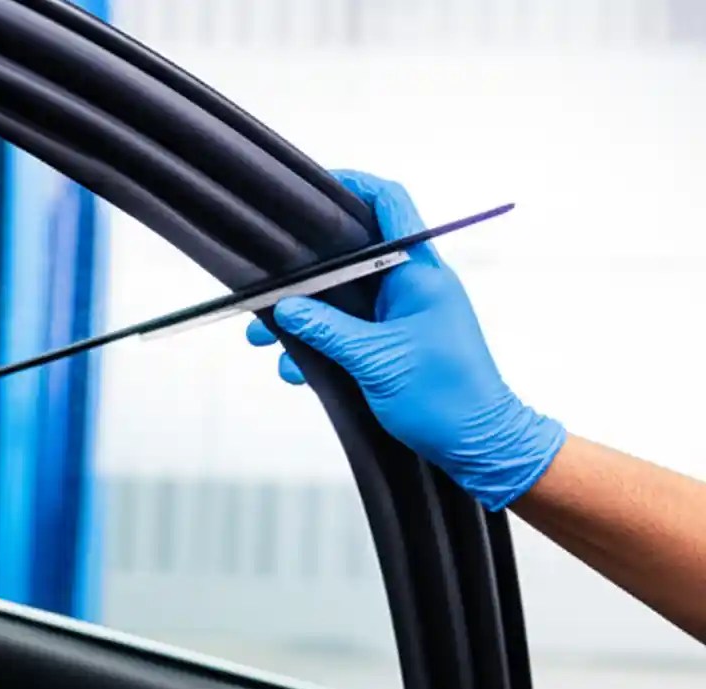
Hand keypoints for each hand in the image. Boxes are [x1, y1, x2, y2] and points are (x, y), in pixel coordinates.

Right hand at [246, 170, 565, 510]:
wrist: (481, 446)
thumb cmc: (446, 398)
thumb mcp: (374, 360)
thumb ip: (326, 330)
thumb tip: (285, 309)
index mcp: (419, 273)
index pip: (390, 204)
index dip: (353, 185)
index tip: (313, 188)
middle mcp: (411, 286)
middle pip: (351, 255)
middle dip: (303, 272)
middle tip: (265, 285)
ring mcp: (403, 315)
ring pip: (342, 300)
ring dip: (303, 319)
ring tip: (264, 341)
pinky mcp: (395, 345)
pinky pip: (348, 333)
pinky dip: (319, 348)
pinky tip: (296, 371)